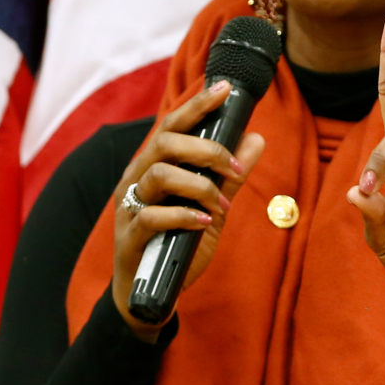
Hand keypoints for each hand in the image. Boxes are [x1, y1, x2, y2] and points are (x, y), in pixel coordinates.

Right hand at [109, 81, 267, 337]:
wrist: (151, 295)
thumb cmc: (178, 245)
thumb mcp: (211, 206)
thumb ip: (229, 175)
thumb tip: (255, 139)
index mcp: (152, 167)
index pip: (172, 125)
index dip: (197, 106)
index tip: (225, 89)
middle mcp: (136, 180)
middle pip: (164, 142)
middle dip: (206, 149)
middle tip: (235, 167)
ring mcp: (129, 208)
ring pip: (158, 174)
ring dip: (199, 184)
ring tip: (222, 203)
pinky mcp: (129, 238)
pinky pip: (152, 216)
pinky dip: (183, 216)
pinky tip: (204, 222)